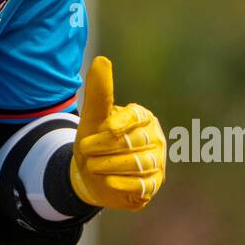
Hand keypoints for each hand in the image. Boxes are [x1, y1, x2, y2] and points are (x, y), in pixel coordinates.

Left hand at [70, 56, 165, 210]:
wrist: (90, 174)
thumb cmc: (94, 140)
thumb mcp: (93, 116)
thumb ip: (98, 90)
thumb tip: (102, 59)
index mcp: (143, 117)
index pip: (137, 117)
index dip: (119, 124)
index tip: (105, 128)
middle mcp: (155, 138)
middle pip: (135, 142)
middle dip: (106, 147)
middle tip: (86, 149)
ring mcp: (157, 162)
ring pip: (139, 164)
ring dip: (110, 166)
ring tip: (93, 165)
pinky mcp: (153, 184)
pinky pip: (143, 185)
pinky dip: (123, 184)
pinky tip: (108, 181)